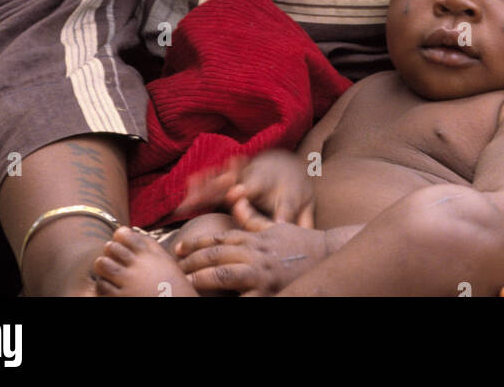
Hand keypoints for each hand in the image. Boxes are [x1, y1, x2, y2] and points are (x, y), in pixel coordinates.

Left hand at [174, 222, 329, 295]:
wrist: (327, 254)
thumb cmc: (299, 243)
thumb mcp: (274, 227)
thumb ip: (252, 219)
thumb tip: (236, 201)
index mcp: (253, 238)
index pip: (218, 239)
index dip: (197, 243)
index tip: (180, 248)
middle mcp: (254, 252)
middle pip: (216, 256)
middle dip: (193, 263)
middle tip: (176, 270)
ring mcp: (262, 272)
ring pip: (224, 275)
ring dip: (203, 279)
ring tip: (187, 284)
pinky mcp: (270, 290)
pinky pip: (245, 298)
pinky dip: (231, 301)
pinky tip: (218, 302)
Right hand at [175, 149, 314, 228]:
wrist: (287, 166)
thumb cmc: (295, 190)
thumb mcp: (301, 203)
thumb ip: (294, 216)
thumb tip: (285, 231)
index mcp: (266, 182)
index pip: (253, 186)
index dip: (244, 190)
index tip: (234, 193)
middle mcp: (248, 175)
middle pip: (228, 181)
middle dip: (214, 188)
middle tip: (198, 198)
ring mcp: (236, 175)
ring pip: (215, 180)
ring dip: (200, 189)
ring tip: (185, 203)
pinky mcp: (227, 177)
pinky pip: (210, 179)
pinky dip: (199, 183)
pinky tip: (187, 188)